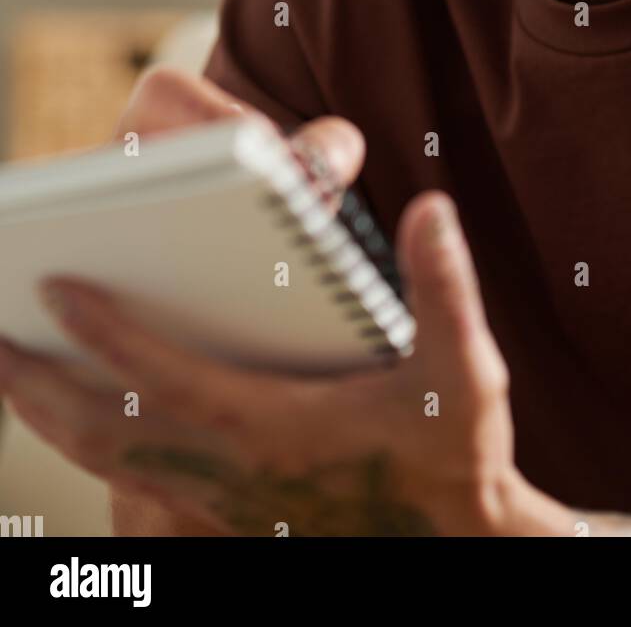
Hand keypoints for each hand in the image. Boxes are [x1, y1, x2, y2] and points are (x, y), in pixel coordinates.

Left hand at [0, 71, 524, 535]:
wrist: (454, 545)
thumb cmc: (452, 456)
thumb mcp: (462, 371)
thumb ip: (445, 287)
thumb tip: (431, 208)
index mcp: (273, 429)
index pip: (161, 378)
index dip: (105, 333)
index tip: (56, 286)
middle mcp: (232, 470)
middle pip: (104, 431)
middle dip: (38, 386)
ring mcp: (221, 499)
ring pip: (108, 463)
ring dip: (50, 418)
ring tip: (10, 372)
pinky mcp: (224, 512)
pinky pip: (130, 480)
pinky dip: (88, 445)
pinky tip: (78, 420)